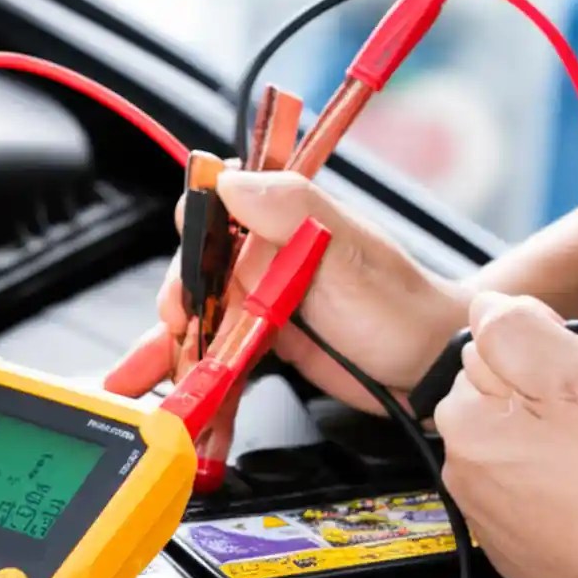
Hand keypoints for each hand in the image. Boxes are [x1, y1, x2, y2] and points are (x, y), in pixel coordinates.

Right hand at [104, 170, 470, 411]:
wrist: (431, 371)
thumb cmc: (401, 307)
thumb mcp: (348, 254)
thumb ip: (294, 209)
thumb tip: (232, 179)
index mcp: (285, 219)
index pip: (217, 210)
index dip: (193, 241)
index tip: (185, 278)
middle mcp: (268, 254)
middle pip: (199, 272)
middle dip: (177, 306)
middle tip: (173, 334)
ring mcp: (265, 300)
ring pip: (204, 317)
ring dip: (173, 347)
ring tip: (146, 380)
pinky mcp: (267, 340)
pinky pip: (223, 353)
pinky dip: (202, 375)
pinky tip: (187, 398)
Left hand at [434, 292, 577, 577]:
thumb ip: (517, 329)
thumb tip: (485, 307)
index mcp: (465, 425)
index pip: (484, 358)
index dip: (538, 357)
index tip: (575, 377)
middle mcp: (463, 476)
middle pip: (496, 408)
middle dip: (539, 402)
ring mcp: (488, 520)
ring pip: (514, 454)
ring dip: (549, 447)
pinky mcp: (517, 553)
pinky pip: (529, 502)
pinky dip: (556, 494)